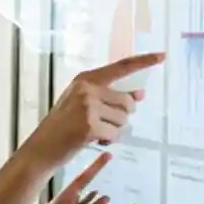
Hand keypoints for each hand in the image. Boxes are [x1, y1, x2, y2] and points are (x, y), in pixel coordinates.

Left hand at [8, 150, 111, 203]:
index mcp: (59, 202)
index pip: (80, 181)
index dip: (93, 168)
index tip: (105, 155)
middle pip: (85, 186)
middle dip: (96, 172)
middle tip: (109, 156)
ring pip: (87, 202)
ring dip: (97, 194)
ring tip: (110, 185)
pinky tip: (102, 202)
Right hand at [25, 51, 165, 167]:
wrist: (41, 147)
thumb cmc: (63, 126)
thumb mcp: (83, 104)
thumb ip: (110, 97)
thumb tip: (140, 95)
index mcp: (86, 78)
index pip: (121, 67)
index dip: (144, 61)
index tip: (162, 55)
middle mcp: (87, 88)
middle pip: (128, 101)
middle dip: (123, 116)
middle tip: (105, 124)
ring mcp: (88, 106)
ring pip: (124, 119)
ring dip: (115, 130)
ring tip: (96, 133)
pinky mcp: (90, 126)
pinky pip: (116, 134)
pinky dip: (109, 140)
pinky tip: (95, 141)